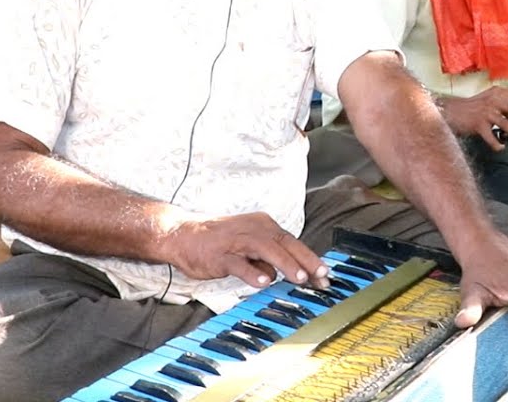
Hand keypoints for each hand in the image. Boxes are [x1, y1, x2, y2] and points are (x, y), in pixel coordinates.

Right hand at [160, 212, 328, 289]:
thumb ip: (269, 259)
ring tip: (299, 278)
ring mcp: (236, 241)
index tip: (325, 276)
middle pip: (285, 244)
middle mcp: (254, 229)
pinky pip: (239, 263)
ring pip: (266, 250)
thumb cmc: (220, 243)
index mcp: (264, 226)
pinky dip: (252, 272)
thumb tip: (287, 275)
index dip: (310, 259)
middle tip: (320, 277)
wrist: (182, 235)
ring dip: (285, 264)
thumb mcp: (250, 247)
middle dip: (305, 261)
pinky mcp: (220, 254)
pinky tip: (263, 282)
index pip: (293, 242)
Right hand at [440, 86, 507, 149]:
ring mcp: (485, 113)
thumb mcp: (490, 99)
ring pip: (504, 123)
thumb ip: (505, 104)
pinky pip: (490, 137)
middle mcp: (493, 101)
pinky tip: (501, 147)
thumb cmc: (473, 106)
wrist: (450, 111)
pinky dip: (497, 144)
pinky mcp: (477, 124)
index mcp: (498, 93)